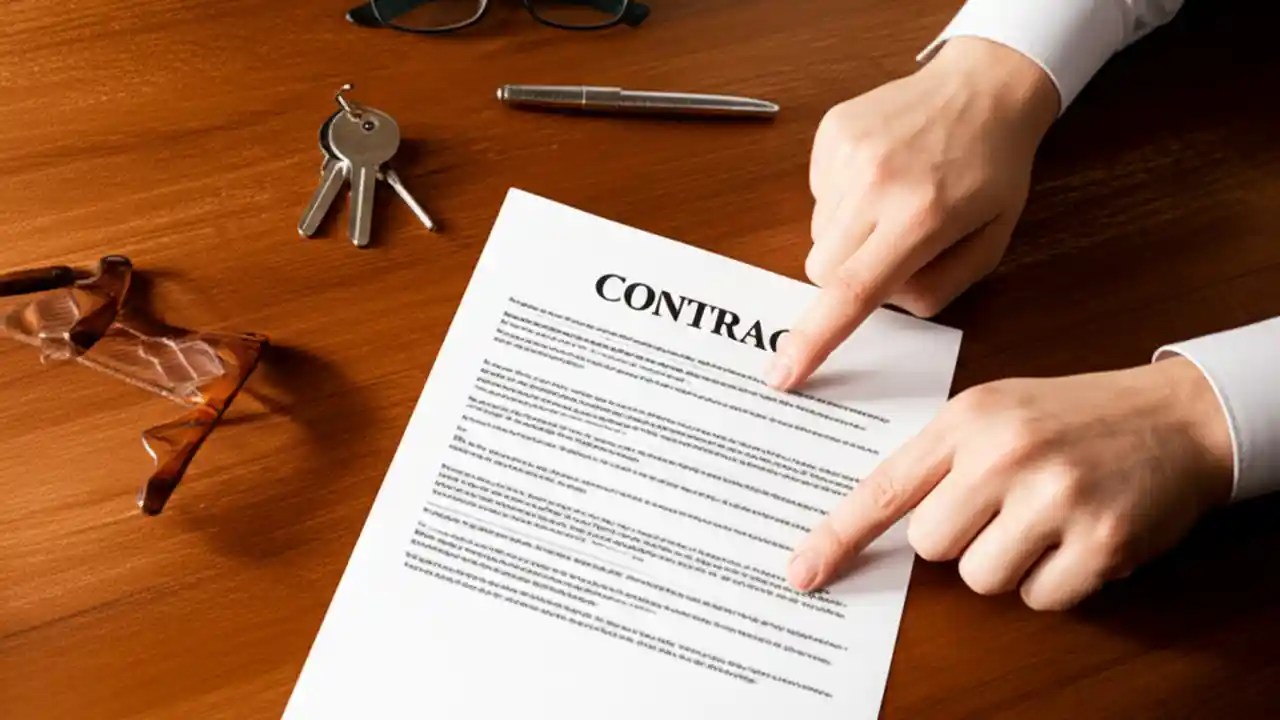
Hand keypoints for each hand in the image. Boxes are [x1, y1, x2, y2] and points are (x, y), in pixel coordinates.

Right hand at [766, 38, 1058, 391]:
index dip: (813, 339)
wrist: (983, 89)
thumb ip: (935, 290)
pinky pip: (817, 196)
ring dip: (848, 236)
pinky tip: (879, 177)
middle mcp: (876, 184)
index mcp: (921, 217)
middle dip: (847, 279)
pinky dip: (843, 200)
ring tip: (891, 203)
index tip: (783, 374)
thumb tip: (880, 304)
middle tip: (890, 251)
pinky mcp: (831, 134)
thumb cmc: (992, 172)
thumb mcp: (989, 245)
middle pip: (822, 271)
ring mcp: (848, 153)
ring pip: (818, 236)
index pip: (852, 291)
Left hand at [786, 357, 1234, 610]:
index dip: (838, 537)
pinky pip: (1042, 599)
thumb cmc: (1073, 418)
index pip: (885, 489)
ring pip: (982, 578)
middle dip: (960, 541)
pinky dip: (1057, 581)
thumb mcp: (996, 411)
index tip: (803, 572)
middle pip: (931, 546)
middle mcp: (1006, 453)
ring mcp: (1055, 497)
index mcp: (969, 418)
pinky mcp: (1101, 541)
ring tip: (1046, 520)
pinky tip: (1080, 537)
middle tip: (1003, 509)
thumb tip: (885, 522)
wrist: (1178, 416)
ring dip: (1009, 563)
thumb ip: (940, 458)